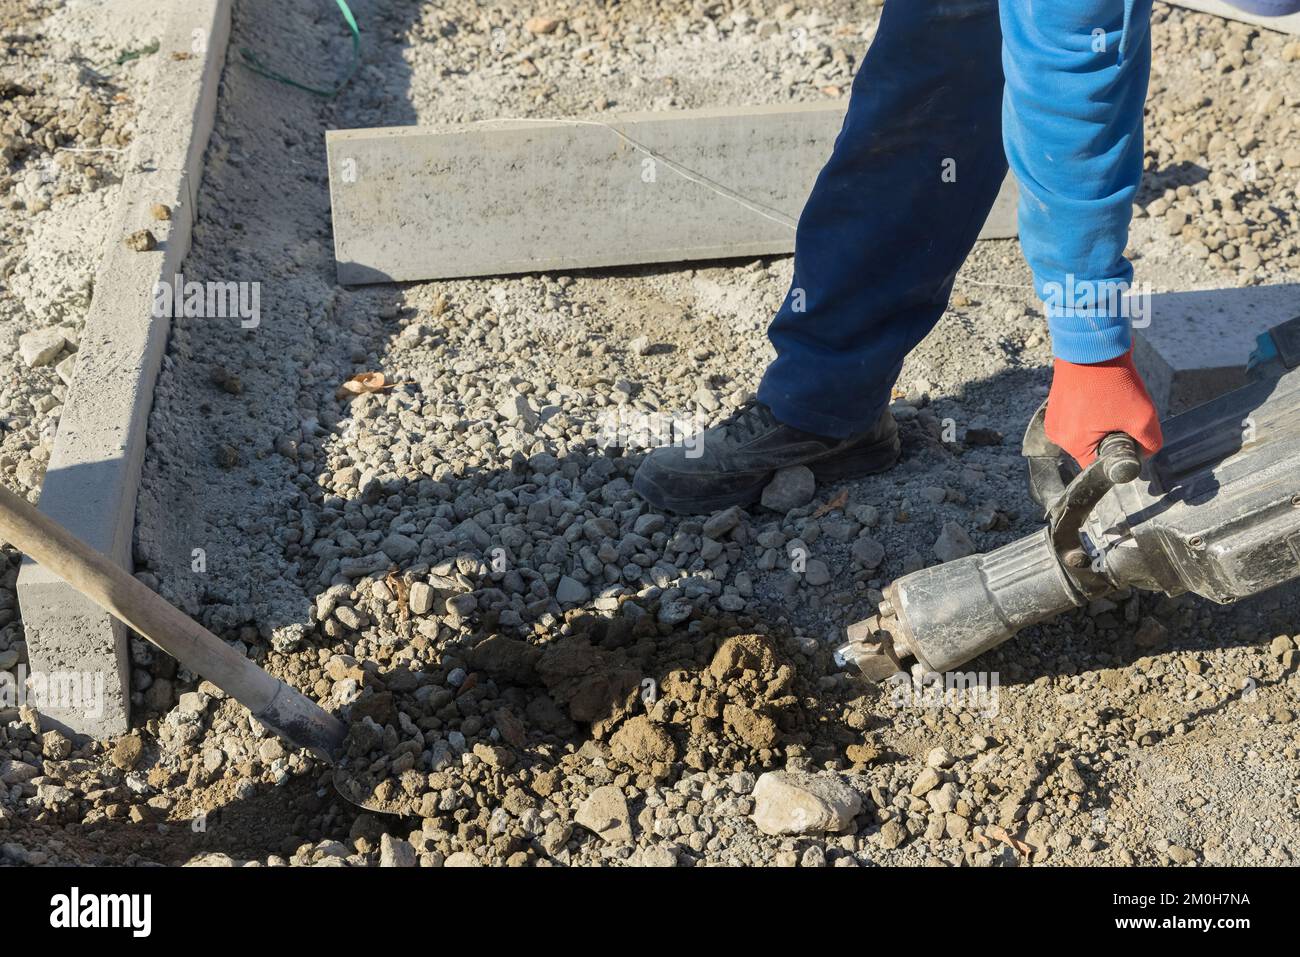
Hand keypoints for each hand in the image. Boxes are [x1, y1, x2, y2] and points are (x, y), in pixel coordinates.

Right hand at [1044, 348, 1162, 467]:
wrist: (1093, 342)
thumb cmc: (1112, 380)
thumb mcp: (1143, 416)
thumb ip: (1150, 443)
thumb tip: (1147, 451)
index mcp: (1071, 442)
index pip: (1099, 465)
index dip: (1120, 453)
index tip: (1130, 434)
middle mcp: (1057, 432)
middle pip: (1092, 447)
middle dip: (1112, 434)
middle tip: (1124, 412)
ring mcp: (1055, 415)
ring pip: (1087, 430)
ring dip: (1104, 420)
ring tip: (1112, 398)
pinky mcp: (1057, 401)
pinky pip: (1080, 415)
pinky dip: (1094, 408)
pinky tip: (1103, 392)